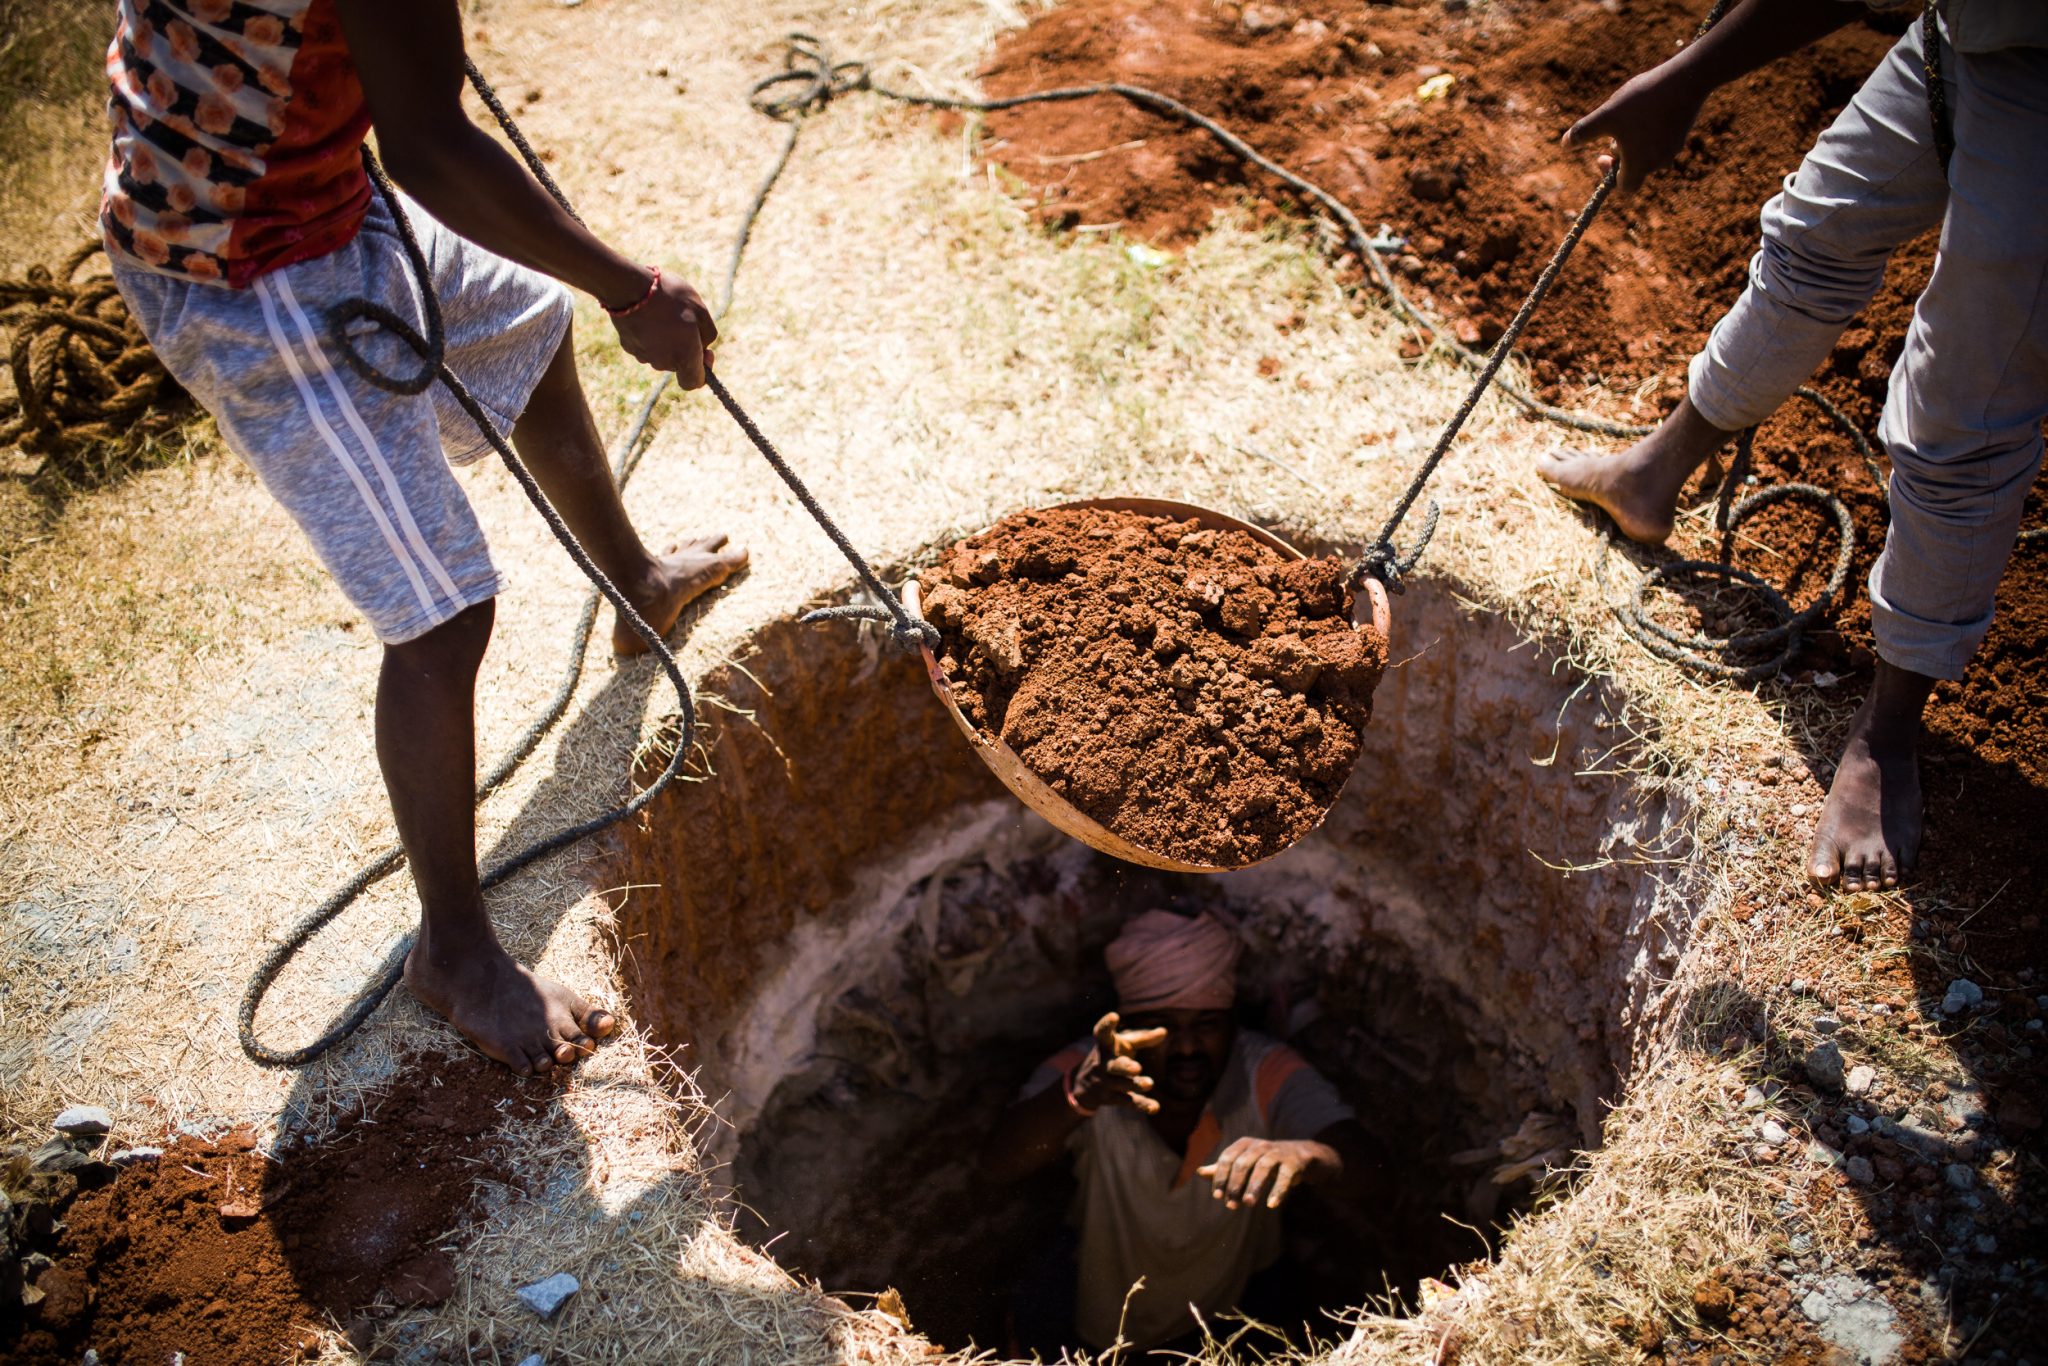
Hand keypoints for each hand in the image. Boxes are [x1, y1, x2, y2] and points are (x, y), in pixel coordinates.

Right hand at [610, 270, 717, 388]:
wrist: (630, 286)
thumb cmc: (670, 297)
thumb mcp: (700, 311)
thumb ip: (708, 334)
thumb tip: (703, 346)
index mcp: (684, 357)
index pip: (693, 382)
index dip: (703, 370)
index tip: (705, 351)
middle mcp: (662, 363)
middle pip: (677, 363)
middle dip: (683, 347)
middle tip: (683, 320)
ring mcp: (642, 355)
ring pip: (660, 353)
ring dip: (665, 339)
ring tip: (663, 313)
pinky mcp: (627, 346)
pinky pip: (644, 344)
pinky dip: (648, 333)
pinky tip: (647, 313)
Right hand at [1071, 1012, 1166, 1115]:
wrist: (1084, 1086)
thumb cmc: (1111, 1056)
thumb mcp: (1122, 1044)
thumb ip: (1143, 1038)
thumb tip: (1165, 1032)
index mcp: (1105, 1045)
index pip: (1102, 1033)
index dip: (1107, 1025)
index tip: (1114, 1016)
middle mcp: (1103, 1064)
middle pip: (1113, 1066)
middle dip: (1124, 1067)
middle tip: (1136, 1068)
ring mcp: (1106, 1083)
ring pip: (1121, 1085)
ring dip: (1135, 1085)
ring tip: (1149, 1083)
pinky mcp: (1113, 1098)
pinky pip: (1128, 1102)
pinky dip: (1142, 1105)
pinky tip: (1155, 1107)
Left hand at [1197, 1137, 1334, 1210]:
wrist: (1302, 1156)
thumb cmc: (1267, 1161)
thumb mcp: (1245, 1162)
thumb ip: (1224, 1168)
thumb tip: (1199, 1172)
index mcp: (1245, 1144)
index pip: (1227, 1158)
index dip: (1221, 1177)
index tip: (1217, 1196)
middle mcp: (1260, 1145)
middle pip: (1243, 1163)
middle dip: (1235, 1185)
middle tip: (1231, 1205)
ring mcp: (1278, 1152)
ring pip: (1263, 1168)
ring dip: (1254, 1187)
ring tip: (1248, 1204)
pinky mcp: (1294, 1162)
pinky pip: (1286, 1176)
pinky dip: (1278, 1190)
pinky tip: (1271, 1204)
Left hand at [1562, 63, 1706, 193]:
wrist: (1687, 78)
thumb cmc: (1643, 100)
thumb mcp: (1606, 115)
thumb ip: (1583, 132)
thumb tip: (1564, 145)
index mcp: (1640, 165)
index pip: (1624, 187)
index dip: (1609, 176)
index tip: (1600, 156)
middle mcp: (1660, 162)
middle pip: (1635, 169)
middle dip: (1620, 154)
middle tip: (1614, 133)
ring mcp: (1675, 147)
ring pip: (1647, 153)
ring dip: (1634, 141)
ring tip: (1630, 117)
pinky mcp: (1682, 132)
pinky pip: (1660, 140)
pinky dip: (1649, 131)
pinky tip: (1646, 108)